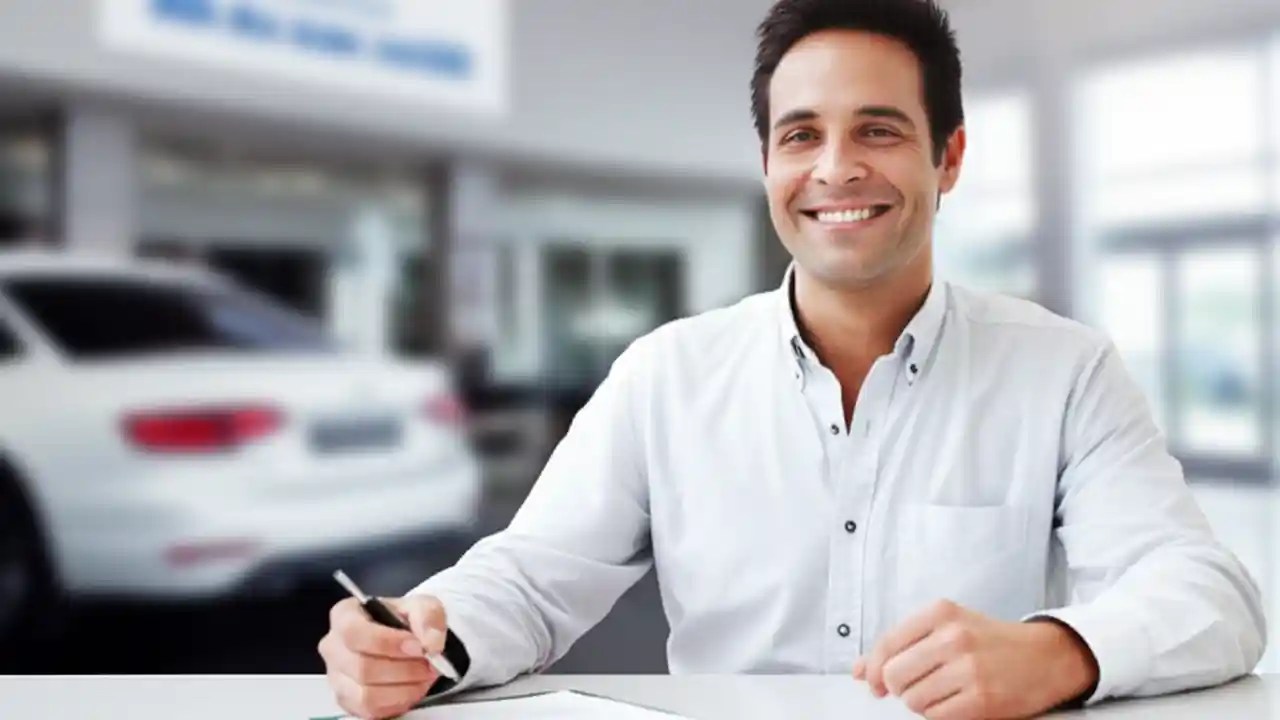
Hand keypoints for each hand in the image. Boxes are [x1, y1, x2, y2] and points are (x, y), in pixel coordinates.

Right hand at [318, 595, 449, 719]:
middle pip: (362, 667)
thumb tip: (430, 643)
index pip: (354, 632)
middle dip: (404, 669)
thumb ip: (428, 617)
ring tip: (424, 678)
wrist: (407, 640)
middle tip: (430, 665)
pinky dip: (397, 703)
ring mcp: (337, 677)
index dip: (387, 642)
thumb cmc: (407, 621)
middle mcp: (333, 647)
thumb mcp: (424, 606)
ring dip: (404, 689)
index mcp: (345, 615)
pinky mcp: (347, 702)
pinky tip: (412, 689)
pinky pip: (370, 711)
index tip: (418, 647)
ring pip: (366, 695)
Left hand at [852, 599, 1097, 718]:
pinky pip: (936, 717)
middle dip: (899, 688)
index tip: (874, 682)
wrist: (1046, 657)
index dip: (873, 669)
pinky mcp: (983, 699)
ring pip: (913, 700)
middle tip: (918, 686)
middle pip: (894, 676)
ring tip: (944, 692)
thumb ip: (900, 645)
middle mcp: (953, 636)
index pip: (886, 644)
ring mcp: (969, 668)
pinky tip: (956, 703)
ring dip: (922, 703)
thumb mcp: (946, 627)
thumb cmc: (989, 642)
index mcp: (940, 612)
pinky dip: (940, 715)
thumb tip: (859, 671)